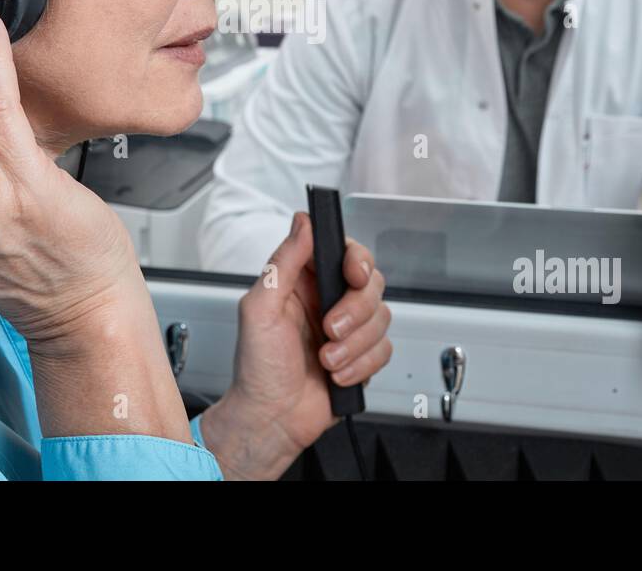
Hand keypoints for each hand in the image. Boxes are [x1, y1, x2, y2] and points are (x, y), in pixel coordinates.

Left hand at [201, 212, 390, 478]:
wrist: (272, 419)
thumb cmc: (257, 369)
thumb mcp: (260, 309)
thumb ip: (283, 262)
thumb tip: (303, 222)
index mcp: (303, 281)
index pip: (344, 251)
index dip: (356, 259)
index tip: (352, 275)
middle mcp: (328, 300)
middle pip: (371, 283)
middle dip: (354, 311)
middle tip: (329, 329)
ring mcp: (348, 328)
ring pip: (381, 317)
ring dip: (354, 345)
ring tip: (326, 360)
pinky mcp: (362, 355)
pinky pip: (384, 350)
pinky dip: (361, 366)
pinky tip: (336, 375)